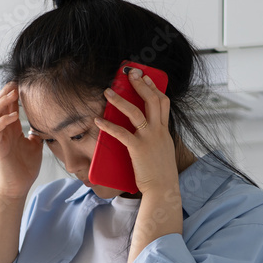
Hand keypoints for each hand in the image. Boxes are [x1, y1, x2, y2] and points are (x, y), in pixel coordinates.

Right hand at [0, 81, 43, 199]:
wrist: (18, 186)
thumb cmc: (25, 168)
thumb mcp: (36, 146)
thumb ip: (37, 133)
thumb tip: (45, 123)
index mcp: (12, 128)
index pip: (11, 106)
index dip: (15, 93)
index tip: (23, 82)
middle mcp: (3, 130)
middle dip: (6, 92)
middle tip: (16, 81)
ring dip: (2, 101)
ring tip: (12, 93)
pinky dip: (4, 119)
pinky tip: (14, 116)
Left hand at [93, 68, 177, 195]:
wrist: (163, 189)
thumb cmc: (160, 173)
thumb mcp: (162, 150)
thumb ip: (155, 139)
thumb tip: (143, 133)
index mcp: (164, 131)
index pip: (163, 102)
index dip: (154, 87)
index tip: (146, 77)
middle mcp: (159, 131)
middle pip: (153, 100)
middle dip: (140, 84)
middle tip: (130, 73)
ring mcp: (149, 139)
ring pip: (136, 112)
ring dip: (120, 100)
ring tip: (108, 91)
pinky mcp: (138, 149)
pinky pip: (122, 133)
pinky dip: (108, 125)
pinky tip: (98, 120)